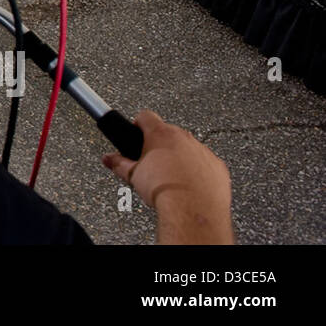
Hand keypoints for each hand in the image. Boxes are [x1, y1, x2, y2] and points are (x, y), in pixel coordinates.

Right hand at [103, 110, 232, 242]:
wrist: (192, 209)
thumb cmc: (164, 190)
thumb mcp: (133, 176)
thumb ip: (118, 163)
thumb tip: (108, 159)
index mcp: (161, 134)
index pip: (146, 116)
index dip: (139, 124)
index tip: (137, 132)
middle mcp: (184, 138)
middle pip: (169, 133)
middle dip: (160, 145)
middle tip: (153, 163)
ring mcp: (203, 151)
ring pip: (189, 148)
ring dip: (181, 157)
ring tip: (172, 177)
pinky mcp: (218, 166)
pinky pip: (206, 163)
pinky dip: (199, 171)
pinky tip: (191, 185)